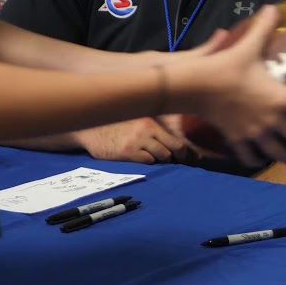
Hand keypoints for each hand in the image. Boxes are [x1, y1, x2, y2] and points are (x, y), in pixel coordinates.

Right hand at [75, 117, 193, 163]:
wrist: (90, 129)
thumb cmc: (115, 126)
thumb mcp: (136, 121)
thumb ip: (153, 129)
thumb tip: (174, 143)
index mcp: (152, 121)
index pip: (177, 136)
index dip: (187, 149)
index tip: (195, 157)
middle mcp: (147, 129)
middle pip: (175, 147)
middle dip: (180, 157)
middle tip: (180, 162)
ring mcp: (138, 141)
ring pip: (163, 155)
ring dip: (164, 160)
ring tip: (160, 161)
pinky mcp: (127, 152)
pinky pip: (147, 161)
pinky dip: (150, 163)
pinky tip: (144, 161)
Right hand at [166, 5, 285, 167]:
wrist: (197, 87)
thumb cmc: (227, 66)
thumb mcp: (249, 46)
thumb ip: (264, 28)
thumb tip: (272, 7)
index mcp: (281, 98)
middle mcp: (272, 120)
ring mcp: (255, 133)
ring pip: (278, 152)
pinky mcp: (238, 139)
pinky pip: (249, 155)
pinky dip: (255, 160)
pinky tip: (259, 162)